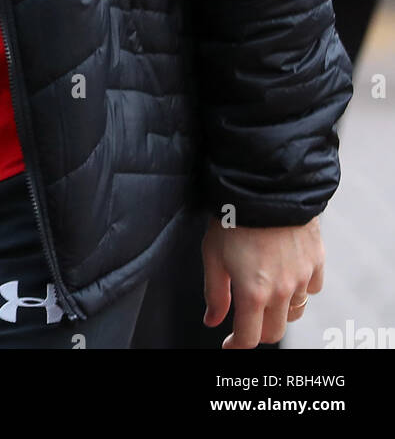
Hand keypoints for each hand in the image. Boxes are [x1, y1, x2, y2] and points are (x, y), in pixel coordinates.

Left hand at [202, 215, 324, 347]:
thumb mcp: (212, 254)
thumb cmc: (232, 216)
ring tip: (266, 291)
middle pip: (275, 332)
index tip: (229, 343)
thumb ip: (215, 293)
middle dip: (258, 331)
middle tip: (246, 318)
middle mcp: (281, 290)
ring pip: (295, 311)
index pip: (249, 338)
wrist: (265, 183)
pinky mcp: (317, 260)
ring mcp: (302, 276)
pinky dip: (300, 288)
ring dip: (279, 310)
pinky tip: (287, 273)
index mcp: (253, 292)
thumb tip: (213, 321)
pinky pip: (312, 288)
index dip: (236, 345)